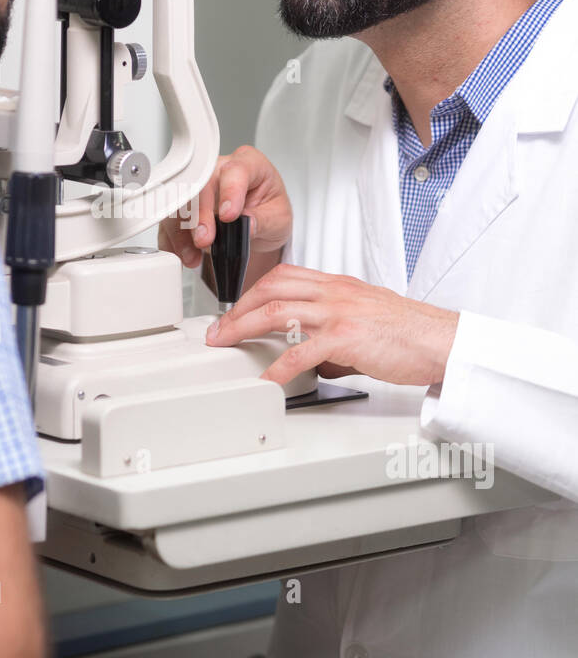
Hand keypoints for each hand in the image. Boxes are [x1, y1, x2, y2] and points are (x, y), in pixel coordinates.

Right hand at [157, 145, 291, 270]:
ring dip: (182, 231)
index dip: (229, 192)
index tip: (229, 216)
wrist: (260, 226)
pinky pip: (171, 219)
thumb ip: (263, 221)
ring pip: (180, 201)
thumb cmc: (269, 211)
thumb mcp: (279, 219)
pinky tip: (185, 253)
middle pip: (201, 184)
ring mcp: (200, 186)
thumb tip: (246, 225)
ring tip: (193, 253)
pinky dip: (174, 239)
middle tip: (204, 239)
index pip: (235, 170)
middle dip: (200, 215)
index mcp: (249, 164)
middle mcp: (220, 170)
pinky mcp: (185, 205)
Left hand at [205, 264, 458, 387]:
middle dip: (238, 308)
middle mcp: (334, 292)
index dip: (253, 291)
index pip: (283, 276)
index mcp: (337, 285)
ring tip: (226, 345)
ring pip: (276, 311)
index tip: (236, 309)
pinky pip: (300, 351)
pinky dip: (277, 367)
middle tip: (220, 329)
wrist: (438, 340)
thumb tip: (309, 357)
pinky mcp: (346, 337)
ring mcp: (338, 312)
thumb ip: (332, 329)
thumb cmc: (408, 333)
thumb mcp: (364, 317)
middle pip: (270, 288)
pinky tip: (267, 380)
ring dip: (243, 328)